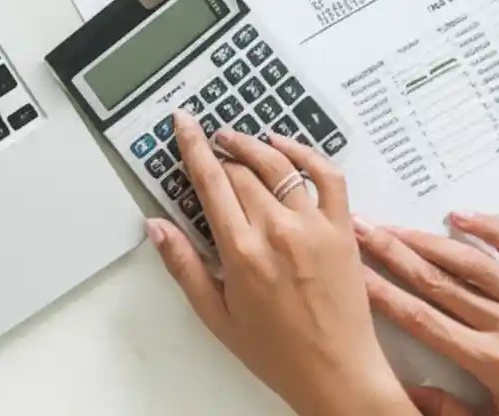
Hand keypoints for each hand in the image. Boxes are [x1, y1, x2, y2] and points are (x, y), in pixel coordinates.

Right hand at [148, 111, 415, 415]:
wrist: (337, 373)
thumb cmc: (275, 351)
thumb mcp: (215, 315)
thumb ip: (183, 265)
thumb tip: (156, 226)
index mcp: (241, 252)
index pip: (210, 181)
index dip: (193, 146)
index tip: (184, 123)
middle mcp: (277, 231)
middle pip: (240, 171)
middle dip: (218, 152)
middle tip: (206, 144)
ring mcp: (314, 226)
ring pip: (278, 165)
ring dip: (253, 145)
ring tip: (236, 138)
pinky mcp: (342, 229)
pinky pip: (327, 175)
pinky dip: (306, 153)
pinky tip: (286, 147)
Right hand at [356, 212, 498, 415]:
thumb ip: (450, 412)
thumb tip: (408, 393)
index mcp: (492, 363)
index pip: (422, 319)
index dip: (382, 293)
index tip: (352, 273)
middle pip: (437, 282)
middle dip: (393, 253)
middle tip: (361, 229)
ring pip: (471, 264)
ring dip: (427, 240)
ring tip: (393, 225)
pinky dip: (491, 230)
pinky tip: (461, 215)